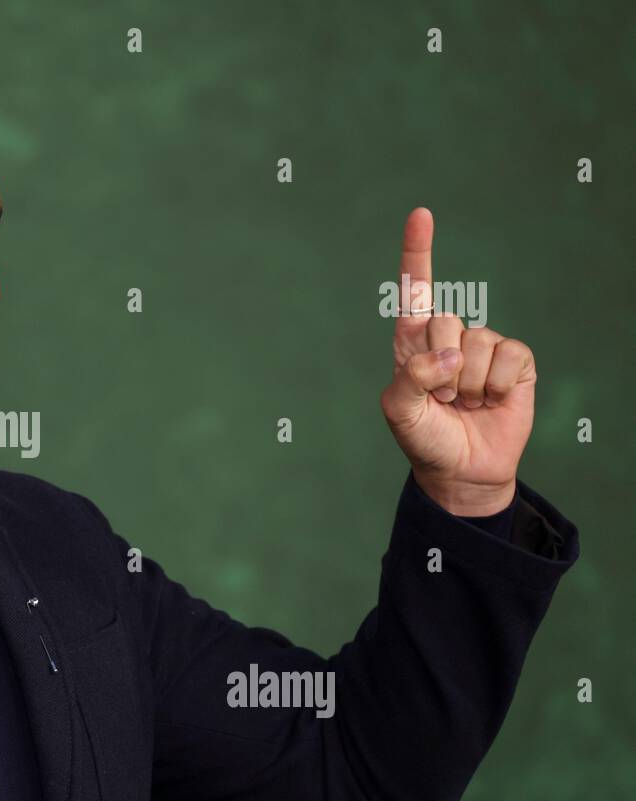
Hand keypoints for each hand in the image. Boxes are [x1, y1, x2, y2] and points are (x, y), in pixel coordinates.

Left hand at [379, 208, 535, 515]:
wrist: (461, 470)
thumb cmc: (424, 437)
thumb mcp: (400, 410)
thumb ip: (412, 378)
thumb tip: (451, 356)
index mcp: (413, 343)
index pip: (414, 291)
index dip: (417, 252)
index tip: (421, 214)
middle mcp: (448, 338)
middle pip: (445, 321)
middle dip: (440, 366)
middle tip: (442, 398)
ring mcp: (484, 348)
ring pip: (478, 342)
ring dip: (469, 383)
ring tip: (465, 403)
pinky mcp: (516, 362)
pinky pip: (509, 355)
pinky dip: (498, 385)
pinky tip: (492, 401)